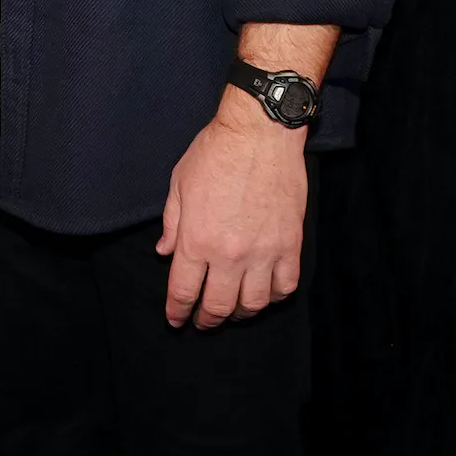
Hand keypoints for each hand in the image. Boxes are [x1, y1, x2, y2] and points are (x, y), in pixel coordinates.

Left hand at [156, 89, 306, 328]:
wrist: (260, 133)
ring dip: (240, 313)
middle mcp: (229, 253)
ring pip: (253, 304)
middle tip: (202, 322)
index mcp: (197, 239)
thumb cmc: (215, 152)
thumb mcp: (179, 184)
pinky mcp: (290, 244)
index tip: (176, 320)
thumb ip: (171, 223)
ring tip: (233, 310)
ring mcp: (263, 251)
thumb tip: (164, 252)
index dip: (177, 312)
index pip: (183, 292)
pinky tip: (264, 291)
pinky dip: (273, 296)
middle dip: (206, 320)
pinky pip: (285, 286)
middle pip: (218, 306)